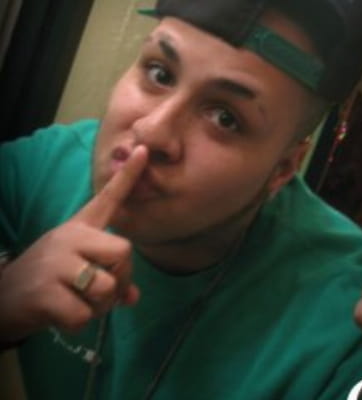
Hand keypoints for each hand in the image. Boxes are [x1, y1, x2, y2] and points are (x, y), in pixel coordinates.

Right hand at [0, 145, 147, 342]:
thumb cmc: (49, 278)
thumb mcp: (78, 269)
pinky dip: (79, 322)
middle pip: (124, 252)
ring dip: (101, 305)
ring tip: (80, 302)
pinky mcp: (46, 294)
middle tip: (102, 289)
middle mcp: (70, 238)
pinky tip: (61, 315)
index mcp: (80, 228)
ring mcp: (56, 264)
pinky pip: (86, 314)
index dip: (128, 177)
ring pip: (108, 287)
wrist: (1, 297)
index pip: (108, 197)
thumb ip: (109, 277)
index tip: (143, 151)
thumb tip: (133, 298)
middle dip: (121, 277)